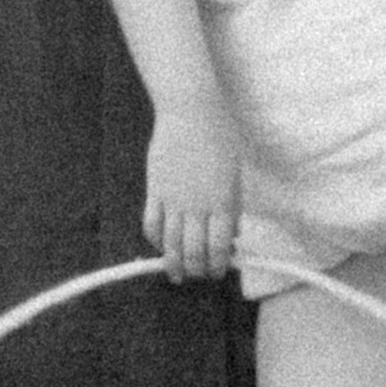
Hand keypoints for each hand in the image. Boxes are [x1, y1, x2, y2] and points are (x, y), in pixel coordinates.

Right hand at [141, 104, 242, 281]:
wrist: (190, 111)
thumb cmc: (219, 138)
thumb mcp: (234, 174)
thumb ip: (232, 206)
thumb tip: (231, 235)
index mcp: (223, 202)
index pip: (219, 247)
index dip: (217, 266)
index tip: (217, 272)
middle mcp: (198, 205)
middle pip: (194, 251)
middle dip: (197, 269)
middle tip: (198, 275)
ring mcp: (173, 199)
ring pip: (171, 243)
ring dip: (174, 263)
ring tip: (178, 273)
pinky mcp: (154, 189)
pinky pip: (150, 223)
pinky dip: (155, 240)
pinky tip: (160, 246)